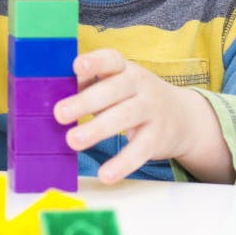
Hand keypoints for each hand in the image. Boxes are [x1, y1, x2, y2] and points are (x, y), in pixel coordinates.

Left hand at [53, 49, 198, 183]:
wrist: (182, 117)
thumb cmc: (132, 98)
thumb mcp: (115, 85)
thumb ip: (89, 86)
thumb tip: (53, 91)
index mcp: (124, 69)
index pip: (111, 60)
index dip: (95, 62)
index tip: (77, 65)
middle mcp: (140, 85)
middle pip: (115, 89)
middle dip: (86, 101)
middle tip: (59, 113)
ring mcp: (151, 110)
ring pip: (125, 117)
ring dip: (98, 129)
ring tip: (72, 140)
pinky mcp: (157, 137)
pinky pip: (140, 150)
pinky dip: (123, 163)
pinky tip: (106, 174)